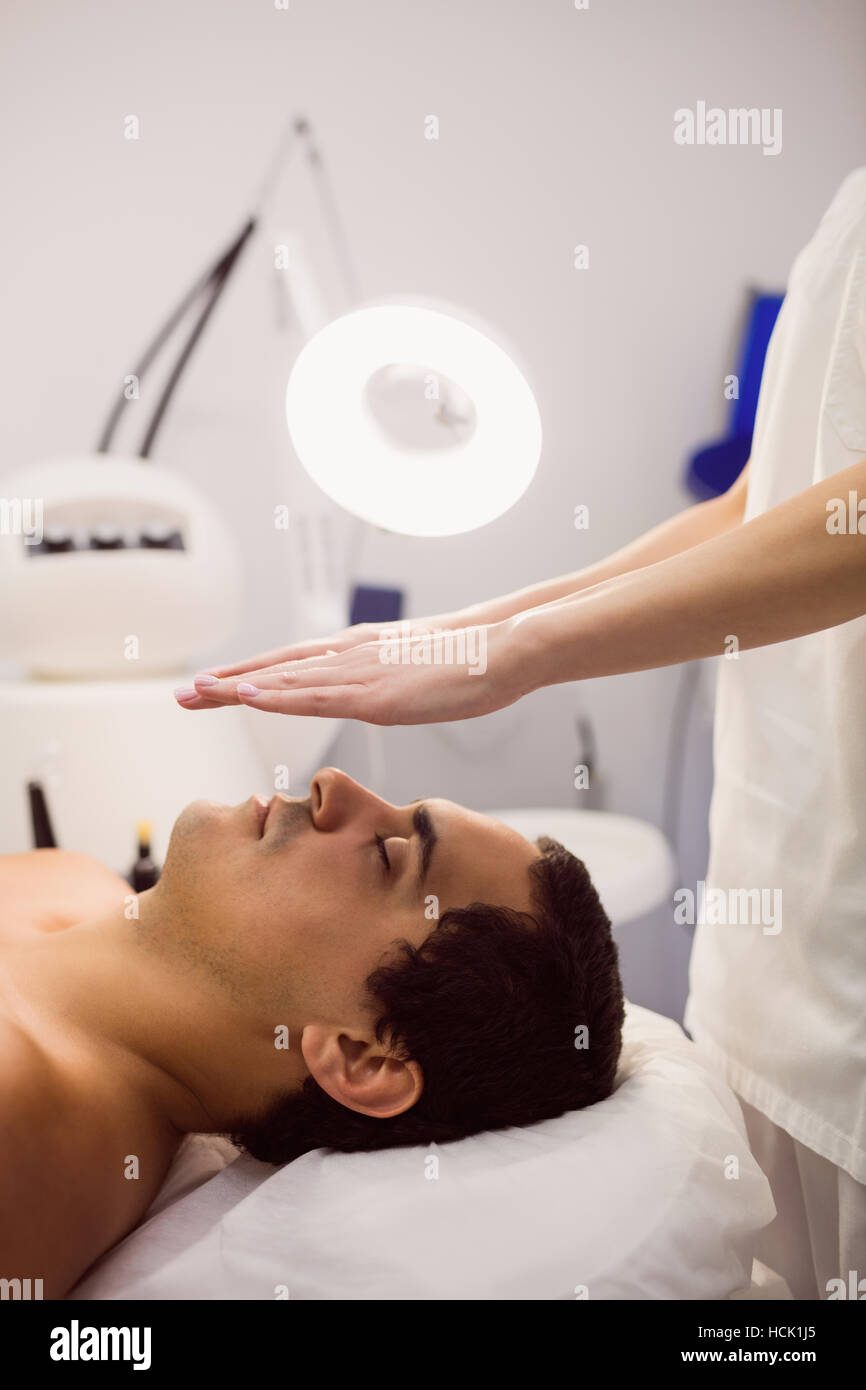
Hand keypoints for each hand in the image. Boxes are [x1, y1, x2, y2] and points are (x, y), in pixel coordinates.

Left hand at [174, 619, 529, 724]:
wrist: (505, 646)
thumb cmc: (469, 660)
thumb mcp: (416, 671)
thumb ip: (388, 680)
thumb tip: (376, 693)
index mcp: (357, 652)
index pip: (291, 666)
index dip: (249, 677)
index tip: (211, 687)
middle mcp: (350, 656)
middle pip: (277, 670)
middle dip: (227, 684)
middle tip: (181, 695)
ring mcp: (361, 673)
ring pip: (287, 681)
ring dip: (239, 688)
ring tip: (198, 693)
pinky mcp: (377, 693)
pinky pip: (319, 696)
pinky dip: (280, 697)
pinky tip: (251, 698)